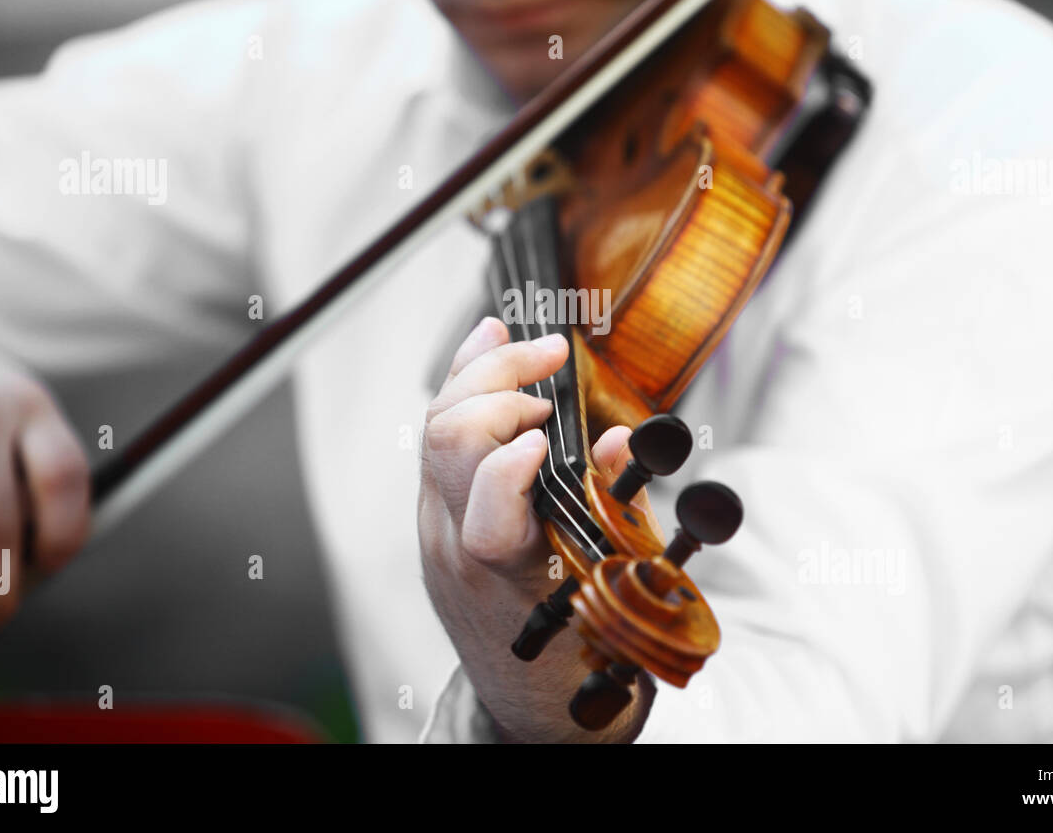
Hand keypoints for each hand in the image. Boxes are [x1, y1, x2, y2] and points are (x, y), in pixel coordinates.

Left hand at [418, 316, 653, 741]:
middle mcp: (457, 547)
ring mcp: (436, 529)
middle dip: (498, 380)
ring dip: (477, 375)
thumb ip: (616, 510)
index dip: (510, 464)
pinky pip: (436, 442)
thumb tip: (620, 439)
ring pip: (432, 431)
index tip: (550, 433)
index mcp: (509, 576)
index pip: (486, 514)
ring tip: (525, 348)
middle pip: (447, 442)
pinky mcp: (434, 517)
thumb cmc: (574, 654)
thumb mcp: (612, 589)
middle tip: (551, 360)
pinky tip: (487, 355)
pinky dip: (463, 390)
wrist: (527, 704)